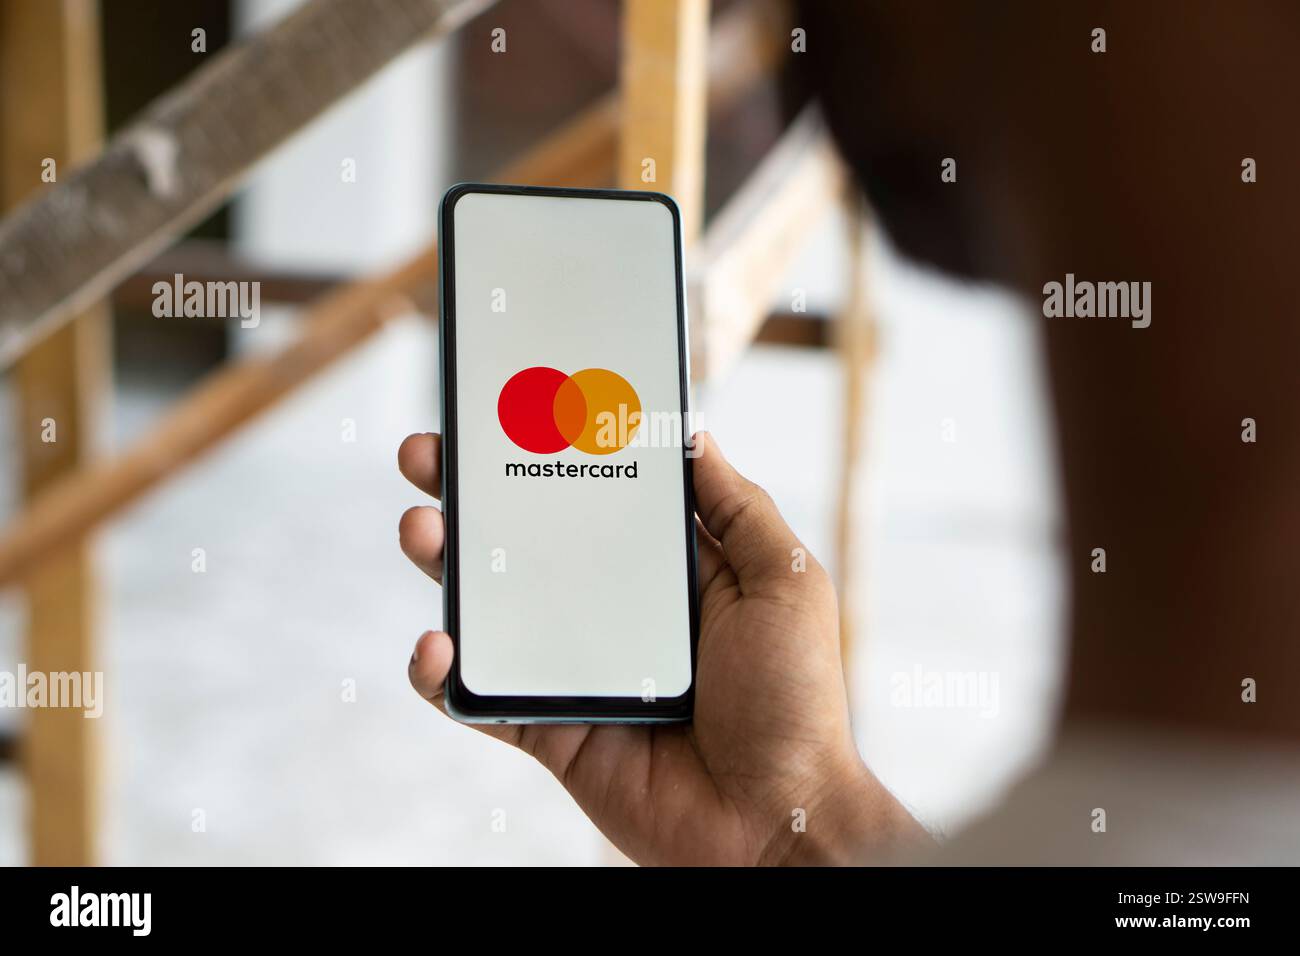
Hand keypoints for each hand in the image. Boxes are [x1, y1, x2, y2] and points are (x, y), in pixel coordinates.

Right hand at [397, 430, 925, 864]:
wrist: (778, 818)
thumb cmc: (795, 698)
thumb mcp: (785, 581)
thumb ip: (739, 509)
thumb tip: (692, 434)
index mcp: (663, 573)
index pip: (594, 498)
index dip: (550, 456)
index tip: (509, 408)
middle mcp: (611, 613)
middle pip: (526, 543)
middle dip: (472, 495)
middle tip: (430, 455)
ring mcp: (574, 669)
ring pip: (491, 611)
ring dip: (444, 567)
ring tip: (421, 526)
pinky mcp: (549, 728)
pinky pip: (480, 698)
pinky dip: (443, 675)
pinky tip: (434, 643)